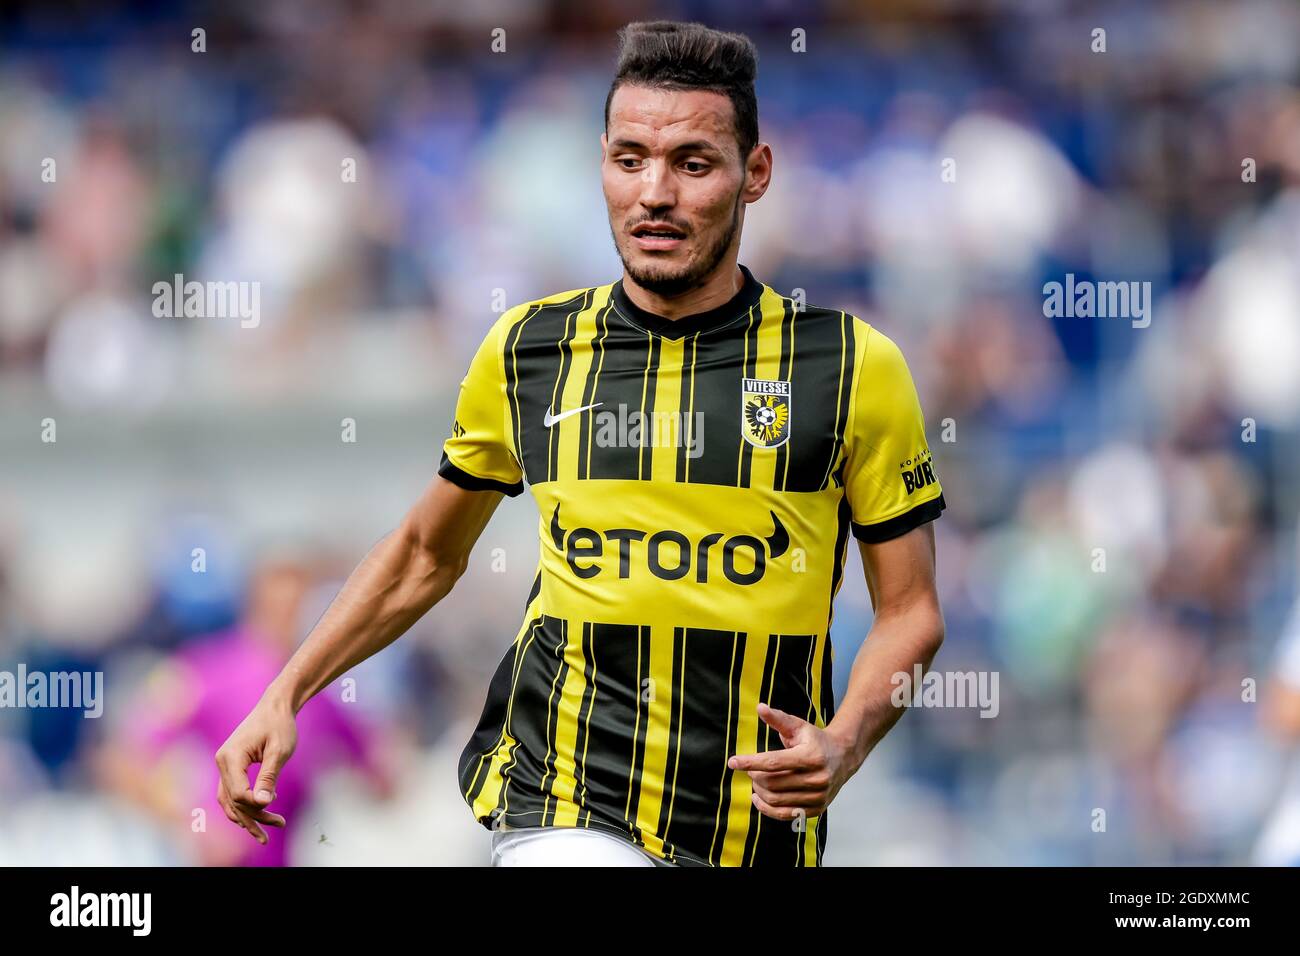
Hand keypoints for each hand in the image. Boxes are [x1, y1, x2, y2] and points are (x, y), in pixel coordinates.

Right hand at [214, 696, 296, 843]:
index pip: (237, 792)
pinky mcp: (231, 767)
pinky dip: (245, 805)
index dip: (255, 805)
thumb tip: (262, 803)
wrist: (275, 707)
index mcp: (231, 757)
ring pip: (231, 800)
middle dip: (254, 817)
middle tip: (279, 824)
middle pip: (233, 800)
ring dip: (248, 816)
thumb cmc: (279, 725)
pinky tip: (262, 813)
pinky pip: (233, 792)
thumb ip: (269, 776)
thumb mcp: (279, 751)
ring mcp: (224, 765)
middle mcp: (222, 762)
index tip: (275, 809)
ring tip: (267, 833)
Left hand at [728, 702, 854, 821]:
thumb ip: (778, 718)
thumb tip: (759, 707)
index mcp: (811, 756)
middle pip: (772, 782)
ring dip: (759, 791)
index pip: (773, 762)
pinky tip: (758, 798)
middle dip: (754, 776)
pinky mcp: (816, 809)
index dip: (750, 762)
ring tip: (755, 781)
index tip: (732, 761)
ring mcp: (818, 796)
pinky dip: (766, 808)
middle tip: (750, 770)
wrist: (843, 757)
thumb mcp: (798, 726)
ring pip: (776, 799)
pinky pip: (784, 814)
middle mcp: (817, 778)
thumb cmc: (816, 740)